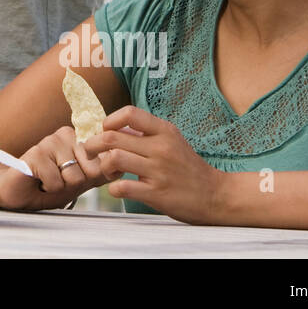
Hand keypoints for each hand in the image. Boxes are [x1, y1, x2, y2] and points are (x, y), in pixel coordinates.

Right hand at [0, 125, 106, 210]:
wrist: (18, 192)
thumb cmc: (49, 186)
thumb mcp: (80, 181)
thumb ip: (100, 172)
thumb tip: (121, 165)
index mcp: (79, 138)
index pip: (104, 159)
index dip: (93, 176)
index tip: (77, 177)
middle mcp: (65, 135)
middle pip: (92, 169)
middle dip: (78, 182)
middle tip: (61, 180)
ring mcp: (49, 141)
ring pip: (75, 175)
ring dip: (62, 186)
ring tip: (49, 181)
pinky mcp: (35, 153)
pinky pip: (56, 180)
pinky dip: (49, 188)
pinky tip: (38, 182)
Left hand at [83, 105, 226, 224]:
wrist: (216, 195)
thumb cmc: (188, 167)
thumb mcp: (172, 141)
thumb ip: (146, 133)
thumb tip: (112, 127)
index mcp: (165, 131)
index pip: (129, 113)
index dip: (109, 120)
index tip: (105, 131)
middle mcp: (161, 148)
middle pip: (112, 137)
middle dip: (93, 144)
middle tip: (91, 152)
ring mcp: (159, 171)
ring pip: (113, 158)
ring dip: (103, 166)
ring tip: (109, 171)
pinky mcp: (157, 194)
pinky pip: (122, 187)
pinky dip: (113, 188)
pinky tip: (118, 188)